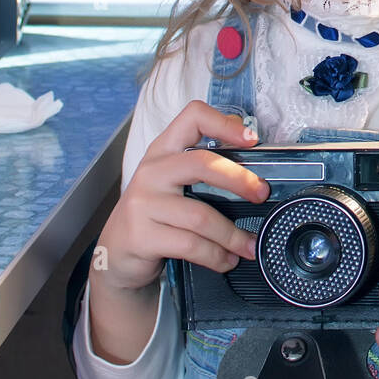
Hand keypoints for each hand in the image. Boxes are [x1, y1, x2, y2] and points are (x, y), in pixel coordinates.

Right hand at [97, 102, 269, 292]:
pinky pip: (190, 245)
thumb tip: (252, 163)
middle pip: (201, 164)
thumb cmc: (154, 214)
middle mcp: (151, 171)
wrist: (116, 253)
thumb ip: (202, 168)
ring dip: (232, 235)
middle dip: (240, 180)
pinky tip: (226, 260)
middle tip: (262, 195)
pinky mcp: (141, 236)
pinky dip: (216, 256)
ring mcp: (143, 204)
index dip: (224, 123)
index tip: (251, 138)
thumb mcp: (172, 183)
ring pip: (201, 216)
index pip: (193, 118)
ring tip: (248, 245)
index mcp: (163, 151)